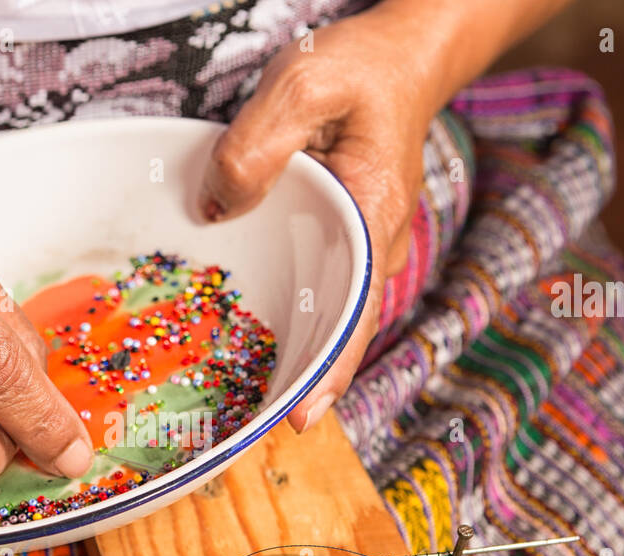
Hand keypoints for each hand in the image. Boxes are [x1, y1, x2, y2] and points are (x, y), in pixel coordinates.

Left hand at [199, 4, 447, 431]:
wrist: (404, 57)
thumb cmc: (364, 70)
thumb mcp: (306, 86)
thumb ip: (260, 145)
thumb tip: (218, 206)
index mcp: (375, 221)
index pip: (354, 316)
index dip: (326, 372)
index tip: (298, 421)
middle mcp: (375, 250)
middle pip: (339, 335)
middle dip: (299, 384)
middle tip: (246, 430)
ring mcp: (363, 251)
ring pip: (328, 320)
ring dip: (291, 359)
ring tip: (238, 404)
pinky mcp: (344, 243)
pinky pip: (318, 293)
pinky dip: (290, 322)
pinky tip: (249, 342)